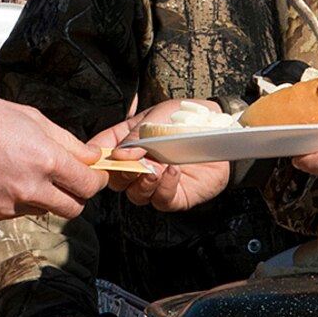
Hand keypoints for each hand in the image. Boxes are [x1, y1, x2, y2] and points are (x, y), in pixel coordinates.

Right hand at [0, 98, 107, 222]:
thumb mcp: (34, 119)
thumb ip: (67, 142)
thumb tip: (91, 156)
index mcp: (46, 160)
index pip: (87, 184)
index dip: (97, 181)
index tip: (96, 175)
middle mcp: (32, 188)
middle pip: (73, 208)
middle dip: (77, 196)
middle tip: (70, 182)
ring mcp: (13, 205)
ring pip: (45, 211)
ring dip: (46, 198)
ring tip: (29, 175)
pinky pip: (18, 213)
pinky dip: (19, 201)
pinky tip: (6, 180)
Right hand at [86, 101, 229, 212]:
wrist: (221, 130)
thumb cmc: (188, 118)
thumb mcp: (159, 115)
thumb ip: (137, 134)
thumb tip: (118, 154)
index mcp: (129, 140)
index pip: (103, 151)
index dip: (96, 156)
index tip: (95, 156)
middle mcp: (139, 164)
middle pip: (115, 179)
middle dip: (122, 172)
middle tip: (135, 162)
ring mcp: (155, 182)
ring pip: (134, 194)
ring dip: (143, 182)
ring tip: (157, 167)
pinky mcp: (174, 196)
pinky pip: (160, 200)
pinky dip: (163, 187)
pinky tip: (173, 171)